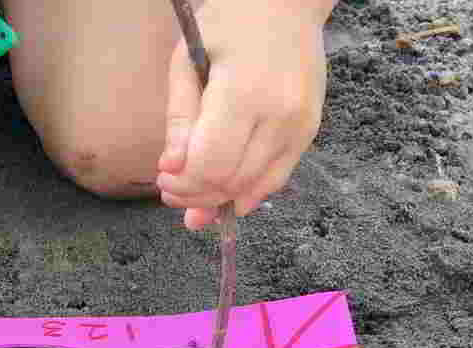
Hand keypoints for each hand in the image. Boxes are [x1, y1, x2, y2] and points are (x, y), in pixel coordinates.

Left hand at [156, 1, 327, 229]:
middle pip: (232, 182)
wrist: (287, 1)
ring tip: (196, 201)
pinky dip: (250, 192)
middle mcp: (278, 116)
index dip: (183, 184)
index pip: (210, 166)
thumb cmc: (230, 22)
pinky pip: (278, 177)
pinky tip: (228, 198)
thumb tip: (172, 170)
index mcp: (243, 94)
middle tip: (172, 193)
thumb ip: (180, 118)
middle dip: (197, 196)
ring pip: (256, 187)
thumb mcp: (188, 61)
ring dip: (221, 200)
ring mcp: (300, 126)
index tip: (163, 180)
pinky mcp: (309, 131)